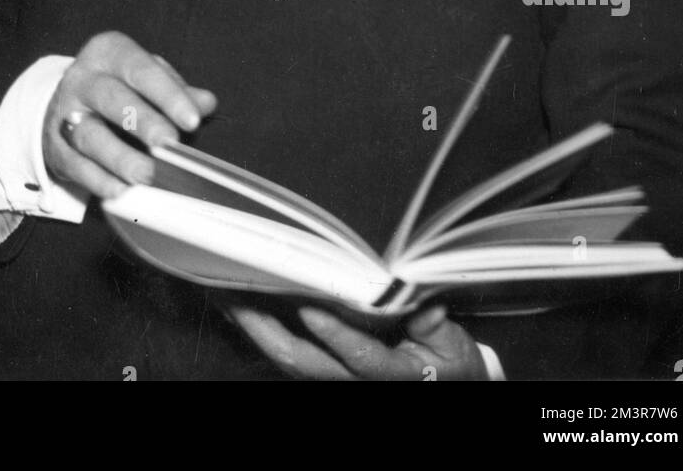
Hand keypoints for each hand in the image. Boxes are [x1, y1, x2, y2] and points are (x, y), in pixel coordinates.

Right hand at [42, 31, 216, 199]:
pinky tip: (121, 191)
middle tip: (169, 144)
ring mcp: (64, 113)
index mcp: (109, 52)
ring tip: (147, 175)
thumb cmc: (118, 86)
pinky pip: (76, 165)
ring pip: (89, 135)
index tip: (193, 120)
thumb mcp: (145, 77)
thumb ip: (177, 90)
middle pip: (111, 98)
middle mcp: (83, 79)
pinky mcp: (55, 146)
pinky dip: (99, 180)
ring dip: (119, 157)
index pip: (141, 70)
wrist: (64, 102)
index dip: (168, 95)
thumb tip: (206, 102)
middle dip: (142, 121)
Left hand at [227, 301, 488, 380]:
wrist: (445, 388)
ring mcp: (334, 378)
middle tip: (242, 296)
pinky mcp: (323, 371)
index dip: (335, 334)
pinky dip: (262, 329)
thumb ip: (437, 326)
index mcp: (391, 373)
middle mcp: (353, 380)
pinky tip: (241, 306)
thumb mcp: (454, 346)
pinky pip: (286, 353)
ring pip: (287, 358)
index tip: (313, 308)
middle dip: (269, 330)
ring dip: (256, 327)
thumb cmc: (449, 364)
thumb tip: (428, 306)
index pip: (360, 356)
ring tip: (228, 293)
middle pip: (305, 362)